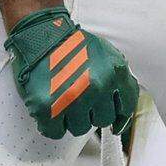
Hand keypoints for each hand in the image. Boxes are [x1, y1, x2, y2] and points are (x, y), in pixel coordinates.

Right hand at [5, 7, 139, 137]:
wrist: (40, 33)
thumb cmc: (70, 44)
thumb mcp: (106, 55)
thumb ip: (117, 79)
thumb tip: (121, 111)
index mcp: (114, 72)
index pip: (126, 107)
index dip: (119, 118)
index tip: (115, 125)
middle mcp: (96, 86)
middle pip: (102, 120)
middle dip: (92, 113)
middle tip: (79, 100)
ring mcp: (72, 98)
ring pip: (80, 128)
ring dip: (72, 119)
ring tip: (63, 101)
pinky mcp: (48, 107)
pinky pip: (56, 132)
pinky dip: (53, 126)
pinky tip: (50, 112)